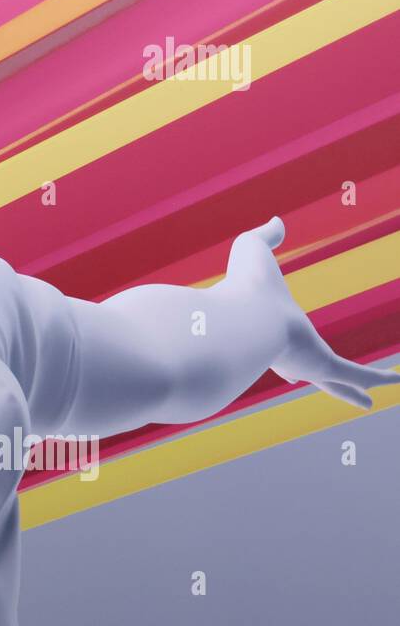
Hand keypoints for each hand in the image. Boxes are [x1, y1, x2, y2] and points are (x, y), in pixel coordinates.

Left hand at [227, 216, 399, 408]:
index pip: (280, 348)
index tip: (289, 377)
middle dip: (324, 384)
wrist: (240, 319)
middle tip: (334, 395)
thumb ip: (266, 235)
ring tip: (366, 404)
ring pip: (335, 382)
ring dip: (352, 393)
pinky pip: (357, 375)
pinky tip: (395, 381)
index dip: (287, 362)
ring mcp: (304, 364)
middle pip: (308, 373)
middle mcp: (283, 354)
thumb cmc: (241, 283)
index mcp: (266, 331)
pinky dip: (377, 379)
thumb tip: (276, 222)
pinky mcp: (323, 368)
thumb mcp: (253, 248)